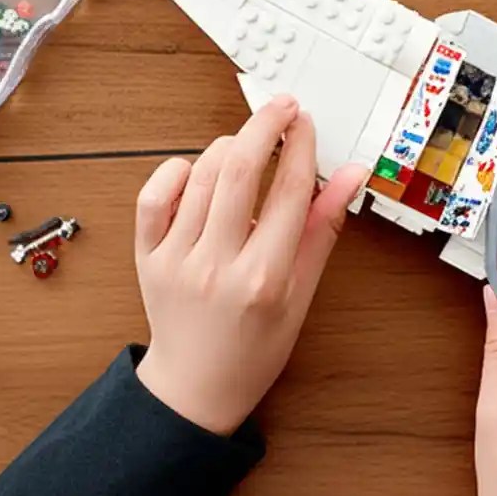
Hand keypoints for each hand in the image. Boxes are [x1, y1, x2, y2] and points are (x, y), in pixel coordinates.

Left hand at [133, 95, 365, 435]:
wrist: (197, 386)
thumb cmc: (254, 346)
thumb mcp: (302, 293)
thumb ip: (323, 229)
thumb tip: (349, 176)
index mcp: (265, 279)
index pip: (290, 191)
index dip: (301, 146)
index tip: (306, 124)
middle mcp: (218, 266)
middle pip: (241, 170)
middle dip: (264, 125)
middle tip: (281, 108)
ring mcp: (177, 260)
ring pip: (201, 175)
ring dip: (228, 145)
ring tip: (246, 145)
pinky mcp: (147, 257)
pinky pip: (154, 196)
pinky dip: (175, 171)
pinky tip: (196, 171)